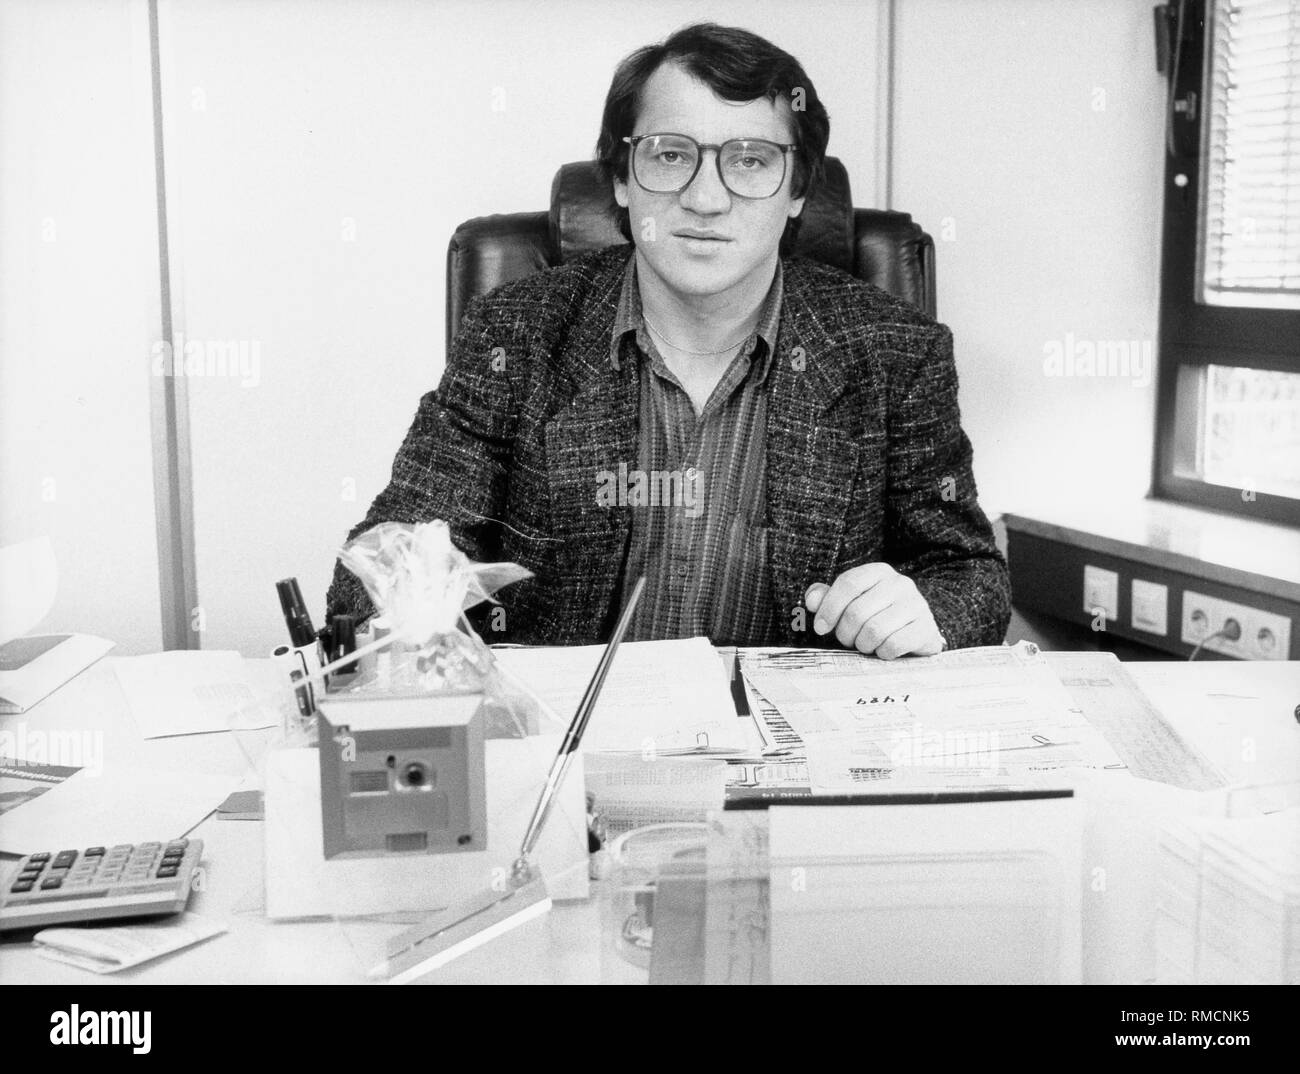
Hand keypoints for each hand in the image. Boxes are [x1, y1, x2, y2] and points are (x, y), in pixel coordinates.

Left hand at [804, 563, 944, 658]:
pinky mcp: (925, 627)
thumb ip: (827, 598)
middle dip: (845, 633)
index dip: (829, 608)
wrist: (918, 629)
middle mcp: (900, 583)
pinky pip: (894, 644)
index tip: (820, 627)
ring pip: (874, 630)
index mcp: (878, 572)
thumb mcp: (851, 602)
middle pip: (857, 611)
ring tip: (865, 644)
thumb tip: (811, 600)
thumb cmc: (878, 615)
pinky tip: (883, 650)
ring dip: (863, 644)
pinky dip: (882, 652)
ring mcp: (916, 604)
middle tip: (847, 640)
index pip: (848, 583)